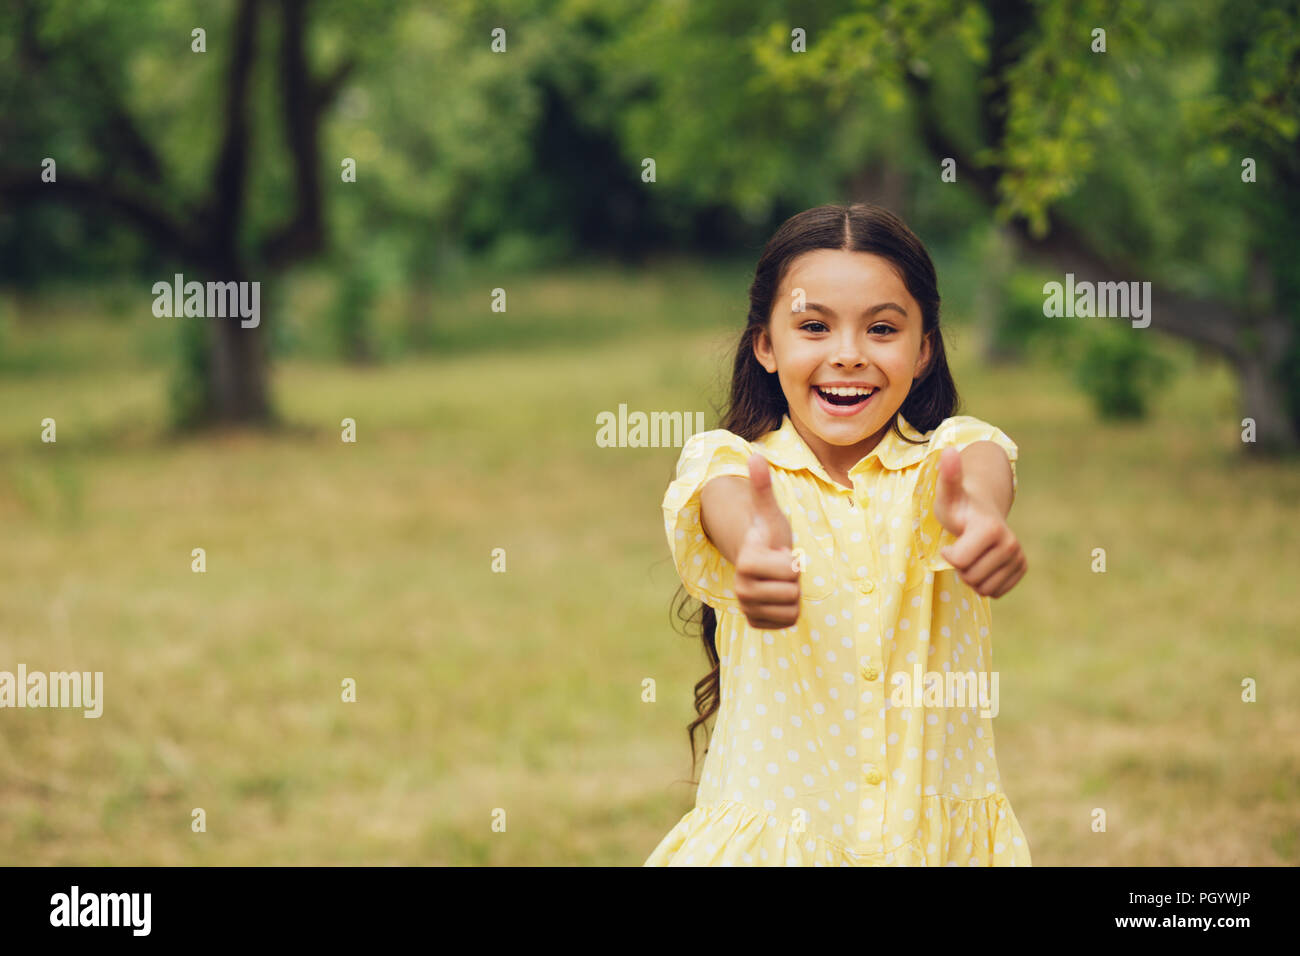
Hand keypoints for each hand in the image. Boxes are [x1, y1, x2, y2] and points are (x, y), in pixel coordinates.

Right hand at [734, 453, 800, 628]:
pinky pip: (787, 622)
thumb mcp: (770, 511)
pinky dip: (789, 612)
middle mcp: (742, 589)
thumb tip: (754, 455)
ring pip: (791, 609)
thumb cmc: (769, 534)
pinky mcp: (755, 623)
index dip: (794, 560)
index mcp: (747, 563)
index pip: (791, 572)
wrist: (760, 560)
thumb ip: (763, 486)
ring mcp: (747, 608)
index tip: (782, 553)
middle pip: (792, 593)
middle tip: (782, 568)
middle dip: (794, 579)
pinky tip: (778, 597)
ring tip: (780, 581)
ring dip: (792, 595)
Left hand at [933, 447, 1026, 597]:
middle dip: (961, 567)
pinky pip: (995, 593)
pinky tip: (983, 562)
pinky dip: (985, 582)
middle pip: (971, 578)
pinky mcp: (1022, 568)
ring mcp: (1019, 557)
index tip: (952, 541)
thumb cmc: (959, 506)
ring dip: (972, 576)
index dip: (949, 555)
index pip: (958, 562)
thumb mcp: (947, 494)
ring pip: (983, 588)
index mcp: (991, 528)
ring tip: (973, 554)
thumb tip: (948, 450)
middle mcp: (1010, 544)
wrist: (982, 511)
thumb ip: (947, 477)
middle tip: (964, 547)